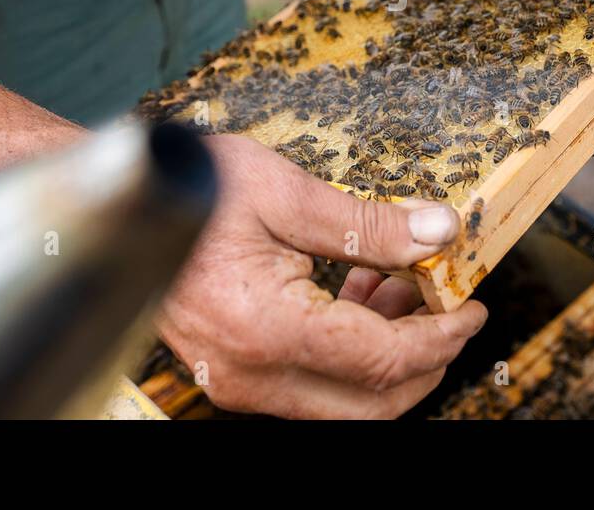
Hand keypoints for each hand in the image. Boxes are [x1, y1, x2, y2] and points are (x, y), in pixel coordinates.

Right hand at [157, 134, 487, 417]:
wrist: (121, 204)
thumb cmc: (191, 188)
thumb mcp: (284, 192)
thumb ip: (369, 224)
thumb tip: (439, 232)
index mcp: (266, 329)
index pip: (382, 360)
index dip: (440, 336)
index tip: (471, 306)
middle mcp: (251, 374)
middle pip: (371, 403)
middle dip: (425, 361)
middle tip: (451, 307)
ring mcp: (239, 382)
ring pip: (344, 403)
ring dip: (388, 356)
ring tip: (406, 286)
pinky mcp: (235, 374)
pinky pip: (311, 385)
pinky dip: (350, 353)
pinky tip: (362, 292)